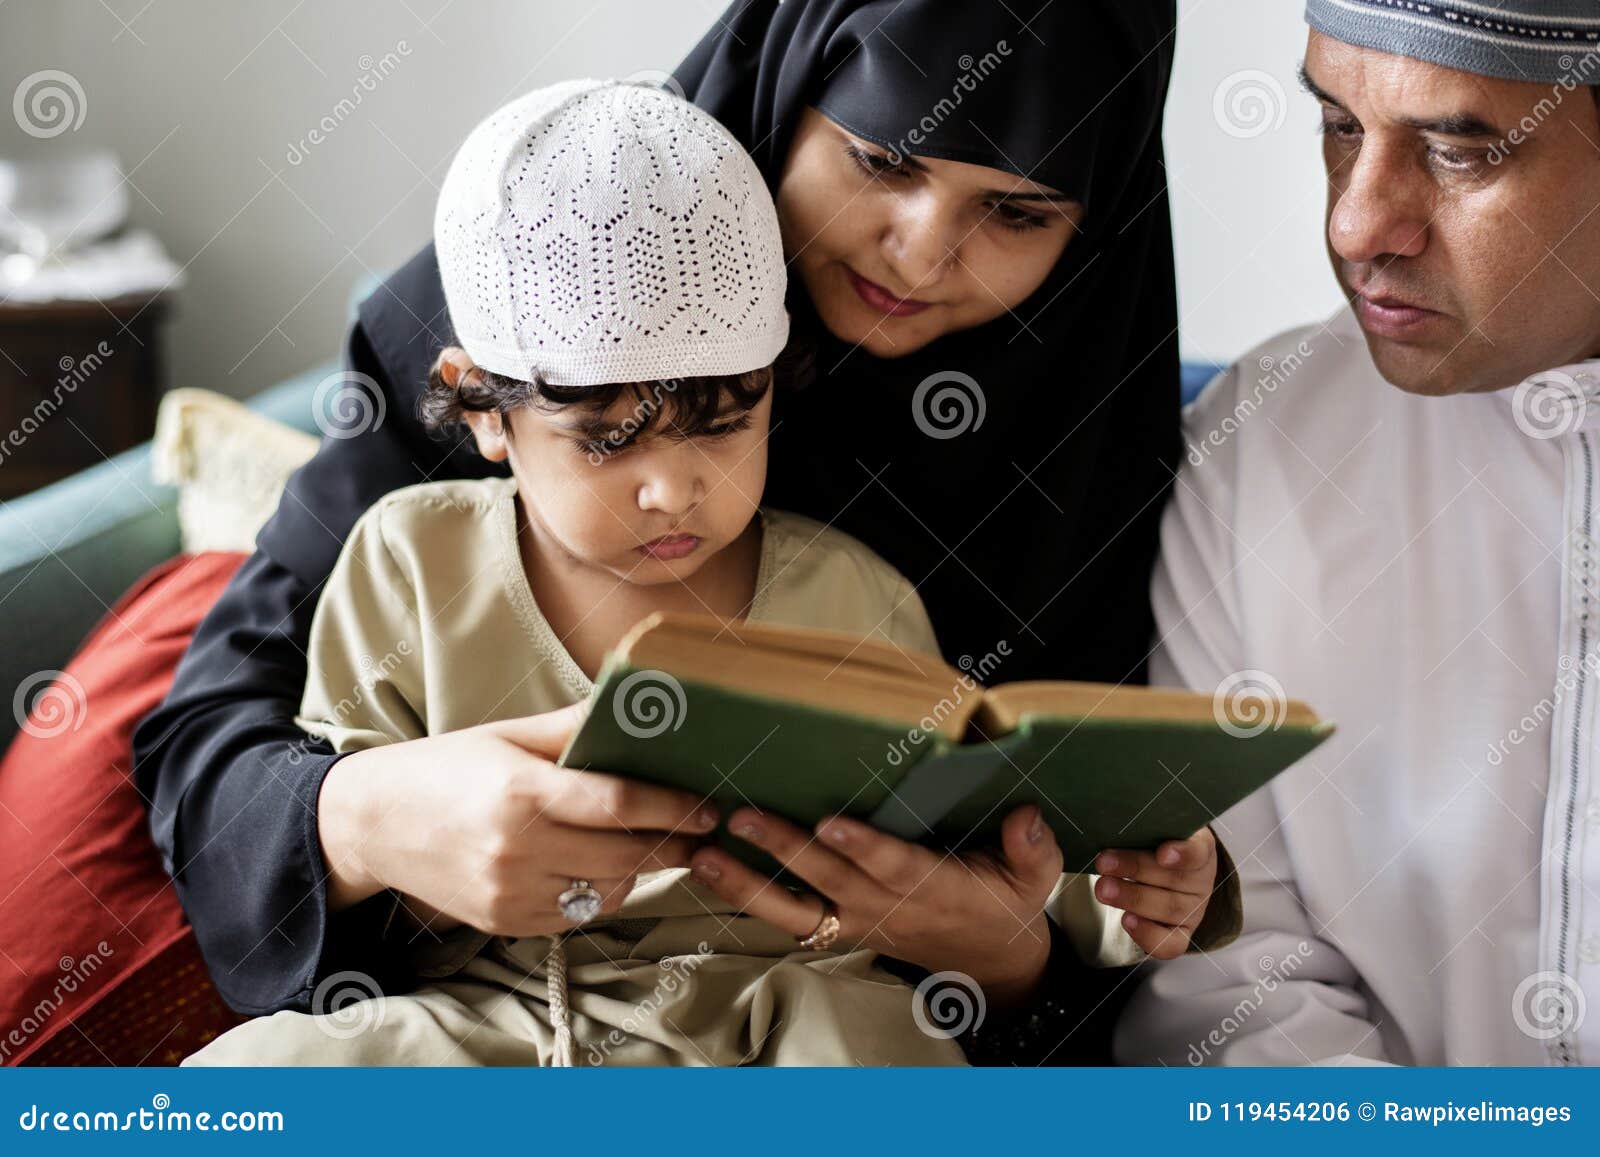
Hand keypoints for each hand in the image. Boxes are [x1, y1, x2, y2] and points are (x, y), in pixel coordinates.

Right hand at [316, 702, 718, 936]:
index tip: (709, 805)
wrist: (373, 822)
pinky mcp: (504, 922)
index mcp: (522, 791)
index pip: (620, 804)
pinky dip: (599, 895)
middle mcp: (517, 847)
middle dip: (674, 844)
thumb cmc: (448, 767)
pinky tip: (602, 869)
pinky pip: (576, 915)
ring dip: (639, 872)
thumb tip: (637, 702)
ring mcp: (510, 892)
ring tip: (655, 846)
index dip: (674, 807)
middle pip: (626, 855)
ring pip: (607, 892)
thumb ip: (575, 725)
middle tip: (706, 832)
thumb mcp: (509, 735)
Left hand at [687, 803, 1063, 1012]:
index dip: (862, 847)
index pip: (892, 865)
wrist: (988, 963)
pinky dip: (747, 900)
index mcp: (933, 887)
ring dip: (745, 883)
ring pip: (793, 909)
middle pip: (827, 879)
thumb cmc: (1005, 904)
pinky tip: (709, 873)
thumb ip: (1031, 848)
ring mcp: (855, 921)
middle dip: (782, 848)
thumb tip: (1027, 816)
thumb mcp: (1032, 879)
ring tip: (701, 854)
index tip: (830, 822)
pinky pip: (788, 920)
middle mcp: (885, 907)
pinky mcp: (838, 928)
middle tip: (742, 816)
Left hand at [1092, 827, 1217, 959]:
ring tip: (1102, 889)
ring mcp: (1193, 910)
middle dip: (1136, 870)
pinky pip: (1170, 944)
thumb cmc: (1152, 841)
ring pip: (1170, 908)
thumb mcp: (1152, 825)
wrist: (1160, 869)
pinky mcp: (1180, 934)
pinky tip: (1126, 921)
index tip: (1162, 853)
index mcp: (1200, 846)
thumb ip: (1142, 822)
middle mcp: (1201, 880)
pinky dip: (1148, 934)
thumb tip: (1112, 814)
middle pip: (1176, 878)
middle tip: (1103, 862)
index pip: (1198, 850)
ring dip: (1133, 898)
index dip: (1182, 853)